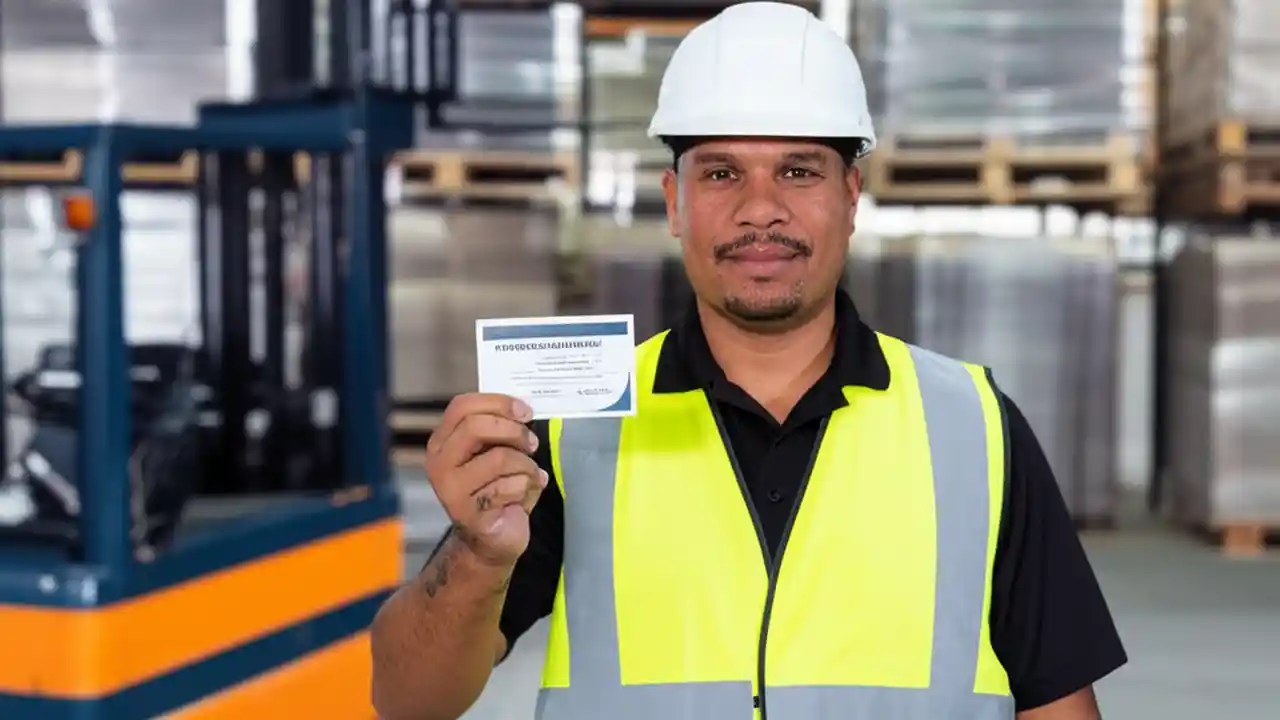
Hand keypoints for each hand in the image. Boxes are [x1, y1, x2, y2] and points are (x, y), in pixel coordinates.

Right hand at [425, 393, 547, 568]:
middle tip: (532, 444)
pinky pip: (509, 487)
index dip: (498, 403)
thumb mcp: (495, 452)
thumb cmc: (496, 490)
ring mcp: (450, 489)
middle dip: (513, 431)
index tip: (525, 412)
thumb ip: (499, 429)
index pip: (462, 406)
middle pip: (476, 426)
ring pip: (499, 458)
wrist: (491, 540)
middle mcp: (439, 463)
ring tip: (531, 475)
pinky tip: (522, 497)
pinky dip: (526, 488)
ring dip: (527, 466)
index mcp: (443, 441)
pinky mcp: (468, 513)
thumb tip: (522, 408)